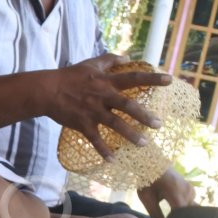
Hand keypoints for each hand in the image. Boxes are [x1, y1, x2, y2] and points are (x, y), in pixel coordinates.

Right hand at [44, 54, 172, 159]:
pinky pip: (95, 139)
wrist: (47, 91)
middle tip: (159, 124)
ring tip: (144, 144)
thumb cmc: (69, 76)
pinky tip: (113, 160)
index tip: (170, 80)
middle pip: (127, 106)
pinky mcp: (82, 124)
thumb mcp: (90, 64)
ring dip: (130, 135)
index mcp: (106, 82)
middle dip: (144, 115)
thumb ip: (109, 59)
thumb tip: (127, 57)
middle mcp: (102, 96)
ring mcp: (92, 111)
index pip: (133, 78)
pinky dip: (103, 150)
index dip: (151, 79)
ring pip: (115, 124)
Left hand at [137, 167, 194, 217]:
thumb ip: (155, 214)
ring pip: (190, 208)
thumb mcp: (147, 198)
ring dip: (183, 215)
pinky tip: (177, 216)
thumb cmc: (147, 180)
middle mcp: (187, 191)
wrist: (152, 164)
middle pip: (187, 212)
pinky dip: (185, 209)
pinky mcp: (191, 189)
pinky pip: (191, 203)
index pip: (181, 214)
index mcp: (175, 192)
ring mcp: (191, 189)